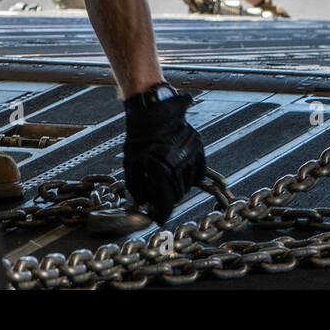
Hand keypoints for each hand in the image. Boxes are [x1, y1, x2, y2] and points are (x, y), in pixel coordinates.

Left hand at [123, 92, 206, 223]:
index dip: (161, 214)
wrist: (153, 112)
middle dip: (166, 199)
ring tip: (165, 179)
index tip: (158, 218)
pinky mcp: (199, 148)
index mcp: (161, 169)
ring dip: (177, 188)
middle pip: (177, 196)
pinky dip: (190, 178)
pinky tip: (178, 172)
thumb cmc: (139, 137)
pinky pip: (198, 173)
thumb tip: (144, 205)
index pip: (166, 202)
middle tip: (156, 196)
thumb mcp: (130, 165)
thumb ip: (137, 189)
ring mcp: (191, 155)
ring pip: (188, 185)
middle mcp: (179, 163)